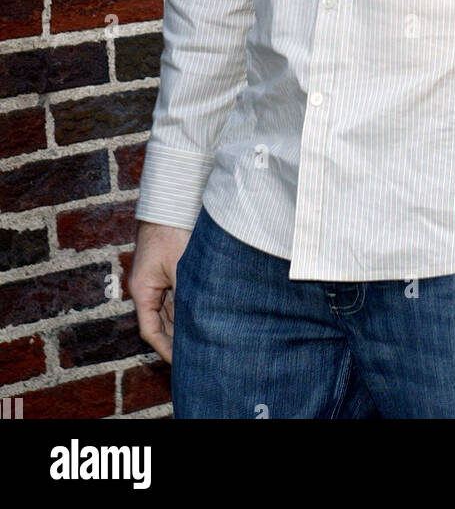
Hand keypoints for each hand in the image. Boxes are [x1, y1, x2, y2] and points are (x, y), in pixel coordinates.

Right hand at [128, 220, 191, 363]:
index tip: (183, 363)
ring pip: (168, 309)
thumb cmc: (173, 232)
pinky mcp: (166, 268)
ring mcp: (155, 278)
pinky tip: (203, 314)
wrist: (170, 201)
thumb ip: (186, 297)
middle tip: (198, 356)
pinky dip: (186, 306)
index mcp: (142, 289)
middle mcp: (145, 287)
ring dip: (182, 323)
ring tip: (203, 340)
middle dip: (176, 339)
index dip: (166, 349)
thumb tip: (197, 323)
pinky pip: (174, 295)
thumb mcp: (182, 269)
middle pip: (159, 322)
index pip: (151, 331)